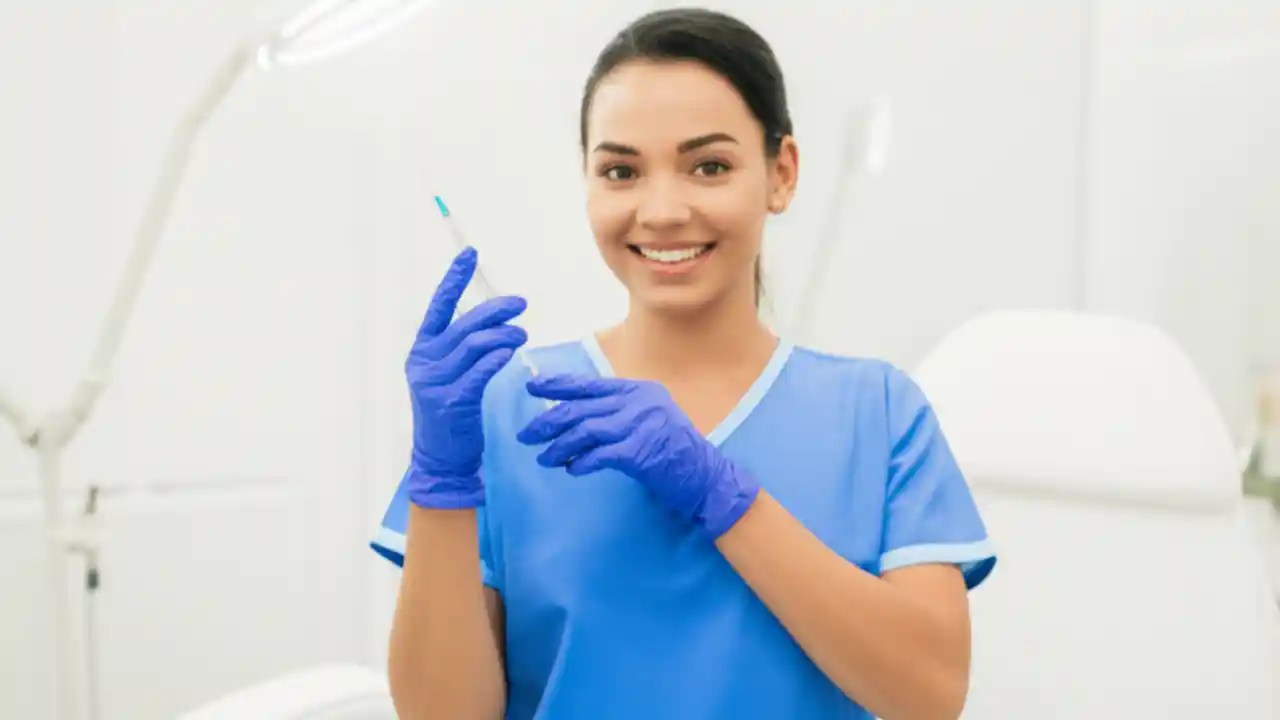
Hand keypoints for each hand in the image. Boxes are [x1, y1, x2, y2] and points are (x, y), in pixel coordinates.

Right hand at [404, 247, 527, 508]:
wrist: (440, 458)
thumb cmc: (451, 413)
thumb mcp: (449, 376)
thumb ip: (463, 349)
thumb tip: (494, 323)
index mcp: (421, 350)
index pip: (438, 306)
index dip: (454, 279)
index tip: (470, 255)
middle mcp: (424, 361)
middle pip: (464, 324)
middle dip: (495, 310)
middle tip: (521, 304)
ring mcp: (435, 382)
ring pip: (474, 345)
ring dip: (503, 335)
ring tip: (521, 334)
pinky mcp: (451, 401)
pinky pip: (479, 371)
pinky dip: (496, 357)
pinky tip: (510, 351)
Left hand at [516, 375, 758, 538]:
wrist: (706, 477)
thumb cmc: (673, 452)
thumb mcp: (648, 420)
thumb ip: (617, 413)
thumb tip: (573, 417)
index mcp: (639, 390)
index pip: (590, 384)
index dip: (558, 384)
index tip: (531, 386)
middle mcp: (639, 402)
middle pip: (581, 407)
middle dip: (548, 421)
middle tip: (526, 434)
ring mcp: (641, 425)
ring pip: (585, 430)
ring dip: (560, 446)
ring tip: (544, 458)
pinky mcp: (640, 451)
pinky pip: (599, 455)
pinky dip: (582, 462)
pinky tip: (572, 469)